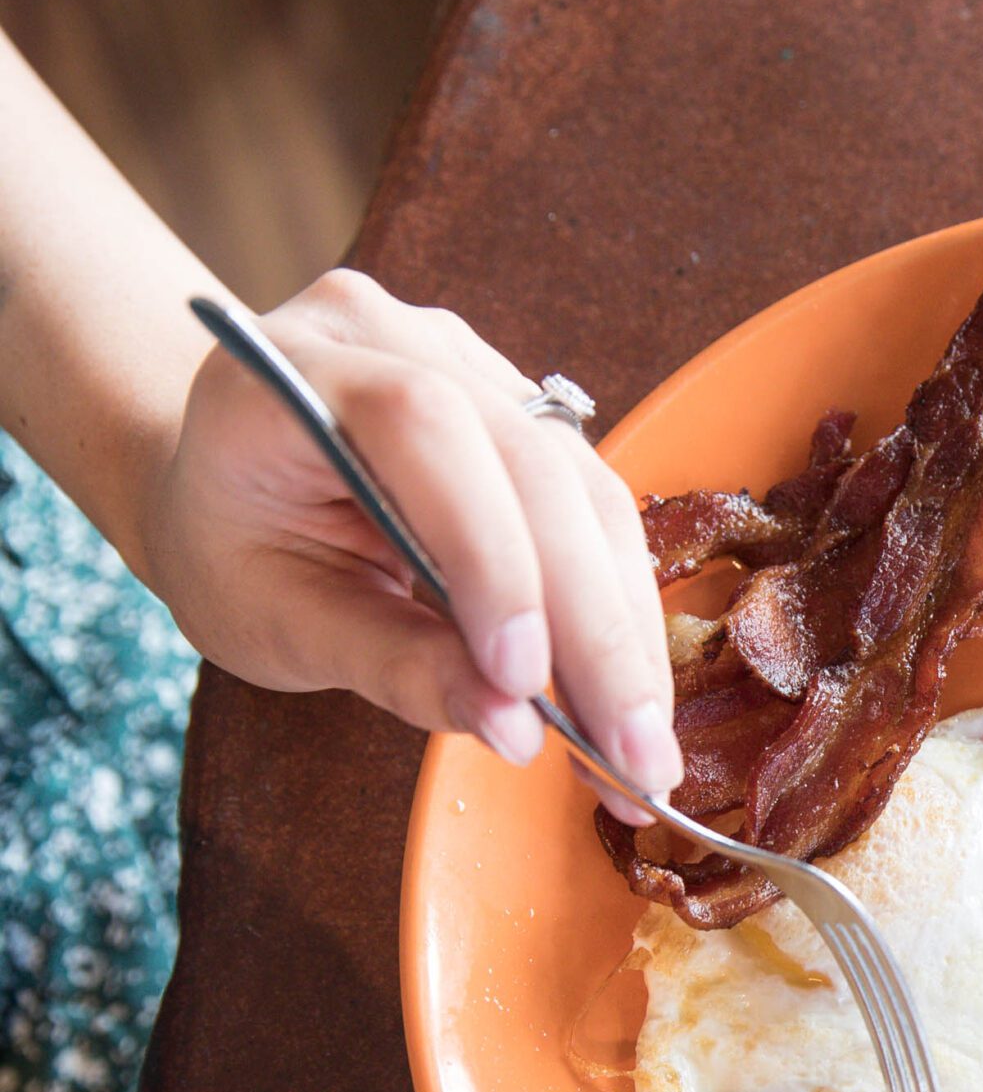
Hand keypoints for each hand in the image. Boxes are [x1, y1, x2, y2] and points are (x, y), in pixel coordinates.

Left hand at [138, 269, 681, 823]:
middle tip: (629, 752)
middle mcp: (395, 339)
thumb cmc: (233, 551)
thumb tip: (514, 727)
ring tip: (643, 744)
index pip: (420, 430)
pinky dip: (620, 611)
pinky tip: (632, 690)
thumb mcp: (278, 623)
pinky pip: (600, 510)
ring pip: (588, 493)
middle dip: (590, 625)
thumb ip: (391, 666)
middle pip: (533, 466)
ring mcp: (473, 365)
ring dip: (625, 630)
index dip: (488, 554)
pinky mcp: (529, 412)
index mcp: (288, 374)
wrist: (231, 484)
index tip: (521, 679)